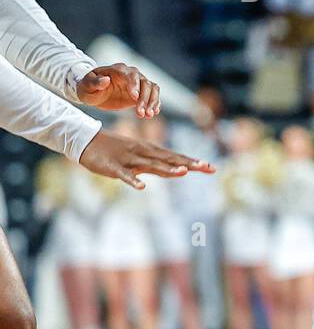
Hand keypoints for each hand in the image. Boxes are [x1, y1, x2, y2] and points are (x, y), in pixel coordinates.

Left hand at [76, 63, 160, 116]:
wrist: (94, 94)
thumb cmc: (88, 88)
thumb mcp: (86, 85)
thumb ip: (94, 82)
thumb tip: (105, 80)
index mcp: (118, 70)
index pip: (131, 75)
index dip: (135, 85)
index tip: (134, 98)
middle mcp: (132, 74)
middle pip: (145, 83)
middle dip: (145, 98)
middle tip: (140, 113)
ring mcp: (138, 84)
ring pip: (153, 89)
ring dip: (152, 102)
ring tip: (148, 115)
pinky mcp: (142, 93)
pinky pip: (154, 96)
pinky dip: (155, 104)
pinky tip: (153, 113)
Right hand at [78, 131, 215, 188]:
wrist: (87, 142)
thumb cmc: (117, 151)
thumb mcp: (141, 159)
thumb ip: (159, 167)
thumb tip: (178, 172)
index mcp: (151, 152)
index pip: (176, 158)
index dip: (193, 163)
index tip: (211, 167)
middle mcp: (144, 154)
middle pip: (170, 160)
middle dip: (188, 164)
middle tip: (207, 167)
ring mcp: (130, 160)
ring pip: (151, 165)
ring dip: (167, 169)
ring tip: (183, 173)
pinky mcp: (114, 168)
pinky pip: (125, 176)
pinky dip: (133, 181)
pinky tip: (142, 187)